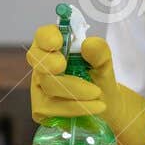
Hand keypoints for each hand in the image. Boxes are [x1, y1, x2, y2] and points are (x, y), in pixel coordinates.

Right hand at [25, 25, 144, 144]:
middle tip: (64, 66)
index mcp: (56, 47)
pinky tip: (94, 107)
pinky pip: (53, 108)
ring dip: (76, 90)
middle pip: (38, 60)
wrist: (106, 106)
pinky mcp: (40, 109)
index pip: (43, 35)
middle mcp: (43, 65)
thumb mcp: (105, 65)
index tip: (58, 42)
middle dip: (51, 63)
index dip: (46, 37)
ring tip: (98, 93)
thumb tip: (88, 44)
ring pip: (49, 86)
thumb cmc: (100, 79)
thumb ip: (100, 52)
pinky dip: (77, 107)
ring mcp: (39, 87)